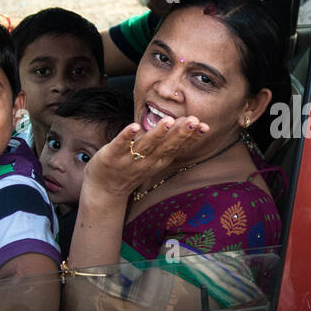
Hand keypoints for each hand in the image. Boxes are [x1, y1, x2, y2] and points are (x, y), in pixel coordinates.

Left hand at [82, 116, 207, 199]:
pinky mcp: (111, 156)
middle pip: (166, 146)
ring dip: (157, 134)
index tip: (204, 126)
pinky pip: (120, 145)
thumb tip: (190, 122)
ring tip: (168, 120)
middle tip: (193, 121)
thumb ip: (170, 141)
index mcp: (159, 160)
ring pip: (146, 146)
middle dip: (180, 133)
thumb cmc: (133, 168)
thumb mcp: (156, 158)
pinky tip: (133, 127)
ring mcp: (129, 160)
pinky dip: (126, 137)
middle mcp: (147, 161)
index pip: (178, 148)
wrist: (105, 190)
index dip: (191, 138)